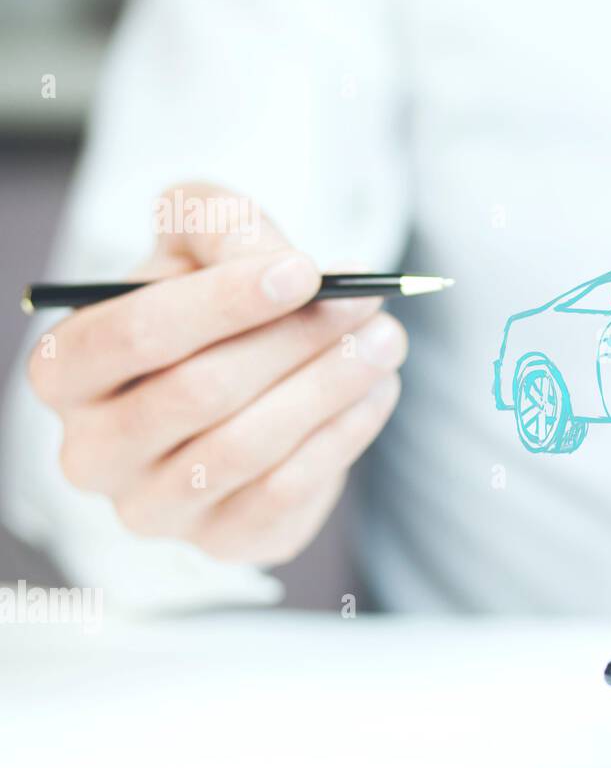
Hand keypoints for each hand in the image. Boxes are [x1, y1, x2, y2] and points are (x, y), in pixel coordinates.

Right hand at [27, 184, 407, 563]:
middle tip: (367, 301)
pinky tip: (377, 391)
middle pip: (201, 392)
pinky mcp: (220, 540)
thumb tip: (278, 263)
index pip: (137, 333)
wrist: (238, 373)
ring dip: (330, 387)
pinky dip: (342, 436)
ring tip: (386, 339)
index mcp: (67, 370)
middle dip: (296, 340)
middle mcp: (93, 451)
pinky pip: (284, 493)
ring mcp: (152, 507)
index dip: (225, 301)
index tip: (306, 271)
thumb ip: (221, 227)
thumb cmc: (205, 298)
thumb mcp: (199, 238)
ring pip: (248, 447)